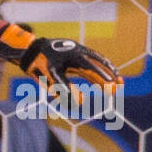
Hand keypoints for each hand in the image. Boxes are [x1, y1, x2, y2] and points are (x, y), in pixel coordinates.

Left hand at [0, 22, 122, 89]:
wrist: (31, 49)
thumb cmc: (39, 64)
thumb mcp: (49, 78)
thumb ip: (64, 90)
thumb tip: (79, 102)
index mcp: (74, 57)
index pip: (92, 71)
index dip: (102, 81)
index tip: (112, 89)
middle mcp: (79, 52)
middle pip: (98, 65)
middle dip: (109, 76)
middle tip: (120, 87)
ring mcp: (79, 50)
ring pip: (98, 60)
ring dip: (108, 70)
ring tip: (119, 80)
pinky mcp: (77, 51)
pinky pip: (94, 57)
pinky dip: (102, 64)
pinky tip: (106, 71)